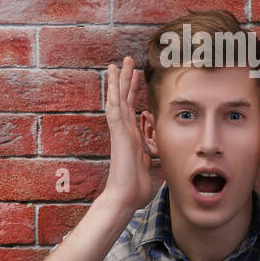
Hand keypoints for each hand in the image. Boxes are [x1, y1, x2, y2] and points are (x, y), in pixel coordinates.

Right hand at [102, 56, 153, 213]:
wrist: (124, 198)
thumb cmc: (134, 188)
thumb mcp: (144, 168)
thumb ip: (144, 159)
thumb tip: (146, 156)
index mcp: (131, 137)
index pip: (131, 109)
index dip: (133, 93)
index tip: (135, 78)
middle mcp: (124, 131)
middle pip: (124, 100)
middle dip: (126, 81)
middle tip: (127, 62)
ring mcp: (119, 131)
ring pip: (117, 100)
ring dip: (118, 81)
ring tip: (117, 63)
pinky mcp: (118, 133)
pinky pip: (115, 107)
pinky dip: (113, 92)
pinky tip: (113, 78)